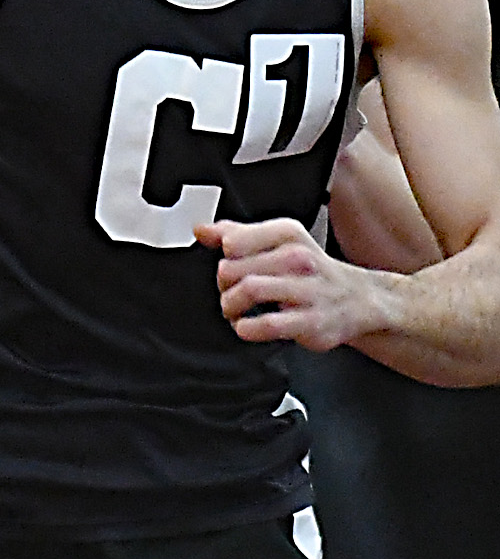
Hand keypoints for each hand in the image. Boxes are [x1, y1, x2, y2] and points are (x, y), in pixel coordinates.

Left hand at [197, 218, 385, 351]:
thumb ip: (235, 233)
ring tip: (233, 309)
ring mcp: (308, 290)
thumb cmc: (309, 270)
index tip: (229, 265)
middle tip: (228, 292)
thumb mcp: (275, 242)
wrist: (358, 299)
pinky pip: (267, 324)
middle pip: (233, 268)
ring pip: (249, 291)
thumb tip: (200, 230)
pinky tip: (246, 326)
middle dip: (222, 285)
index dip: (222, 258)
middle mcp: (300, 258)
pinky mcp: (311, 322)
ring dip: (230, 305)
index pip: (232, 241)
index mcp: (287, 233)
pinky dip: (246, 328)